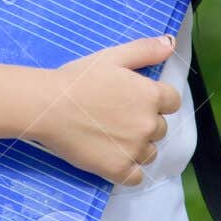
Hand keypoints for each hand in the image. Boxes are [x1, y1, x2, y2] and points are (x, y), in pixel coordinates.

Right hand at [26, 36, 182, 186]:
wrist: (48, 106)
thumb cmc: (77, 79)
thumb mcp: (111, 57)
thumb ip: (144, 50)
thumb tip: (170, 43)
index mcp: (150, 95)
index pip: (172, 102)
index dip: (155, 101)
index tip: (133, 101)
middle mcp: (148, 124)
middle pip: (160, 129)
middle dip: (143, 124)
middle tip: (115, 117)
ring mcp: (135, 149)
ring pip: (149, 153)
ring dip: (137, 147)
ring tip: (110, 137)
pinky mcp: (119, 169)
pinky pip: (137, 177)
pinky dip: (127, 170)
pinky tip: (111, 157)